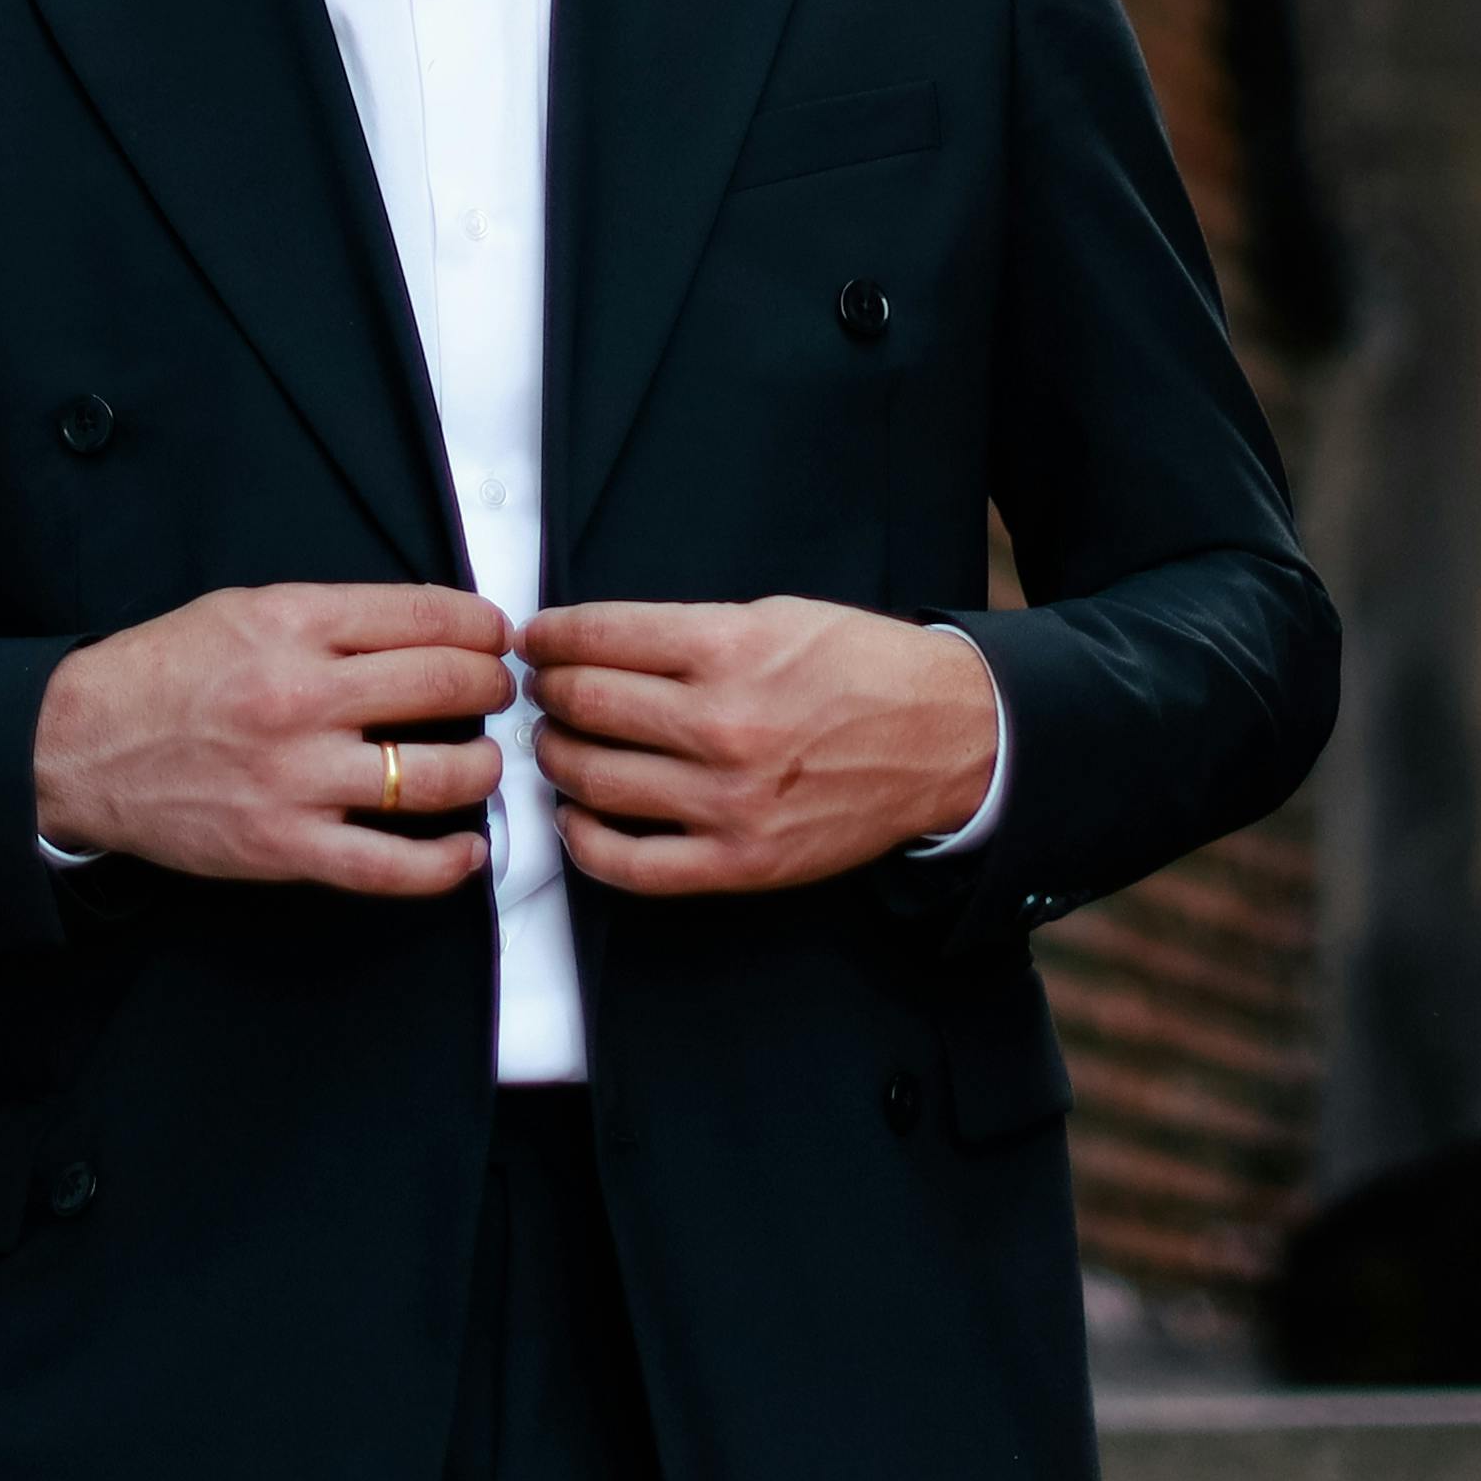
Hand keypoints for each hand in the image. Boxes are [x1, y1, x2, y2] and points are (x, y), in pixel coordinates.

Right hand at [34, 585, 517, 891]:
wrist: (80, 745)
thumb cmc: (161, 673)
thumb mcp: (244, 610)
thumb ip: (332, 618)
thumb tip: (426, 627)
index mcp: (292, 625)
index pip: (425, 615)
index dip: (481, 626)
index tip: (496, 637)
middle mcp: (301, 696)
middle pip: (444, 686)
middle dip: (491, 687)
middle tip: (497, 693)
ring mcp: (296, 777)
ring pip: (436, 776)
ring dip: (482, 768)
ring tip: (482, 762)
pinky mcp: (286, 846)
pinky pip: (390, 865)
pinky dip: (446, 865)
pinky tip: (468, 851)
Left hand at [521, 599, 998, 897]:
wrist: (947, 739)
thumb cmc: (861, 669)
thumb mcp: (775, 616)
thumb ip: (687, 632)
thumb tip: (597, 643)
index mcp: (729, 648)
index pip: (597, 636)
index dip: (548, 637)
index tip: (534, 640)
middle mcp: (722, 724)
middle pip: (586, 704)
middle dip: (547, 691)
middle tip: (539, 689)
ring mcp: (729, 800)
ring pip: (595, 779)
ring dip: (556, 756)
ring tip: (554, 743)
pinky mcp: (742, 859)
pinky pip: (633, 864)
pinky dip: (584, 841)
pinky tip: (573, 816)